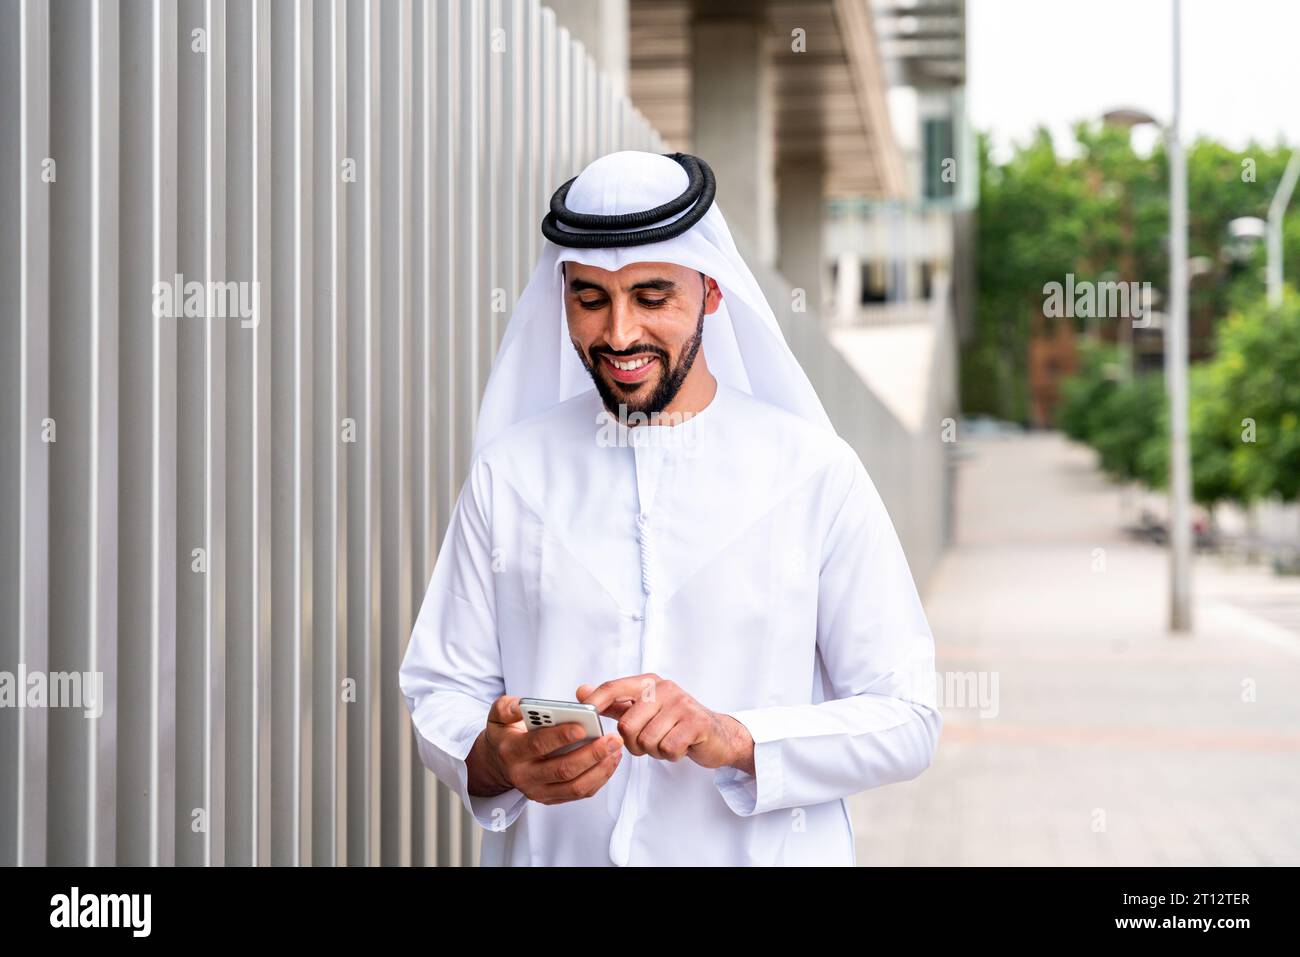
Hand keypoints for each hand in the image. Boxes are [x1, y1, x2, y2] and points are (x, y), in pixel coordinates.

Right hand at [468, 694, 623, 805]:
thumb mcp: (498, 715)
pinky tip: (611, 760)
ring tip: (615, 749)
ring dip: (600, 769)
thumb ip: (507, 707)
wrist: (498, 764)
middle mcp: (525, 776)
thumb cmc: (505, 734)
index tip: (583, 726)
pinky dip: (599, 778)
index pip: (538, 745)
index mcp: (511, 752)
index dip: (561, 736)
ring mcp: (539, 791)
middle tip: (612, 739)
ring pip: (575, 786)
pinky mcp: (552, 798)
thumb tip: (522, 705)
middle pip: (563, 769)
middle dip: (591, 754)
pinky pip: (580, 793)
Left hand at [577, 675, 753, 771]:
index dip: (595, 701)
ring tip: (667, 742)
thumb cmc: (675, 723)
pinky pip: (667, 749)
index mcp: (648, 683)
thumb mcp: (644, 709)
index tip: (582, 712)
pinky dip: (670, 755)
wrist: (718, 735)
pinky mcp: (697, 723)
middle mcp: (664, 688)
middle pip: (627, 725)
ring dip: (654, 751)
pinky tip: (680, 746)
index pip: (614, 687)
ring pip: (647, 740)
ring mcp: (682, 704)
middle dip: (633, 743)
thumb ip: (614, 703)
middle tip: (648, 742)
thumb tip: (581, 691)